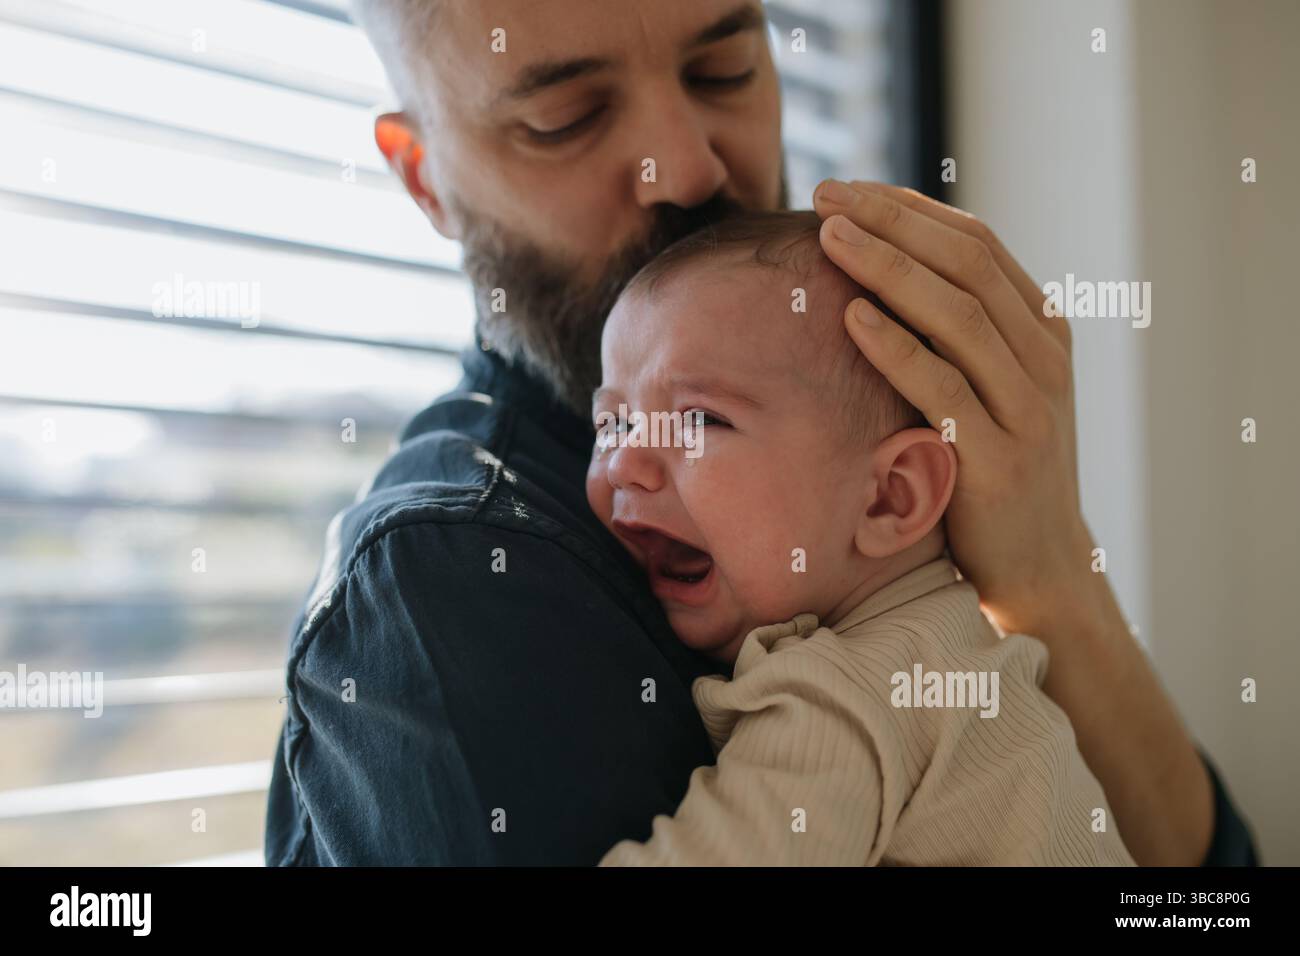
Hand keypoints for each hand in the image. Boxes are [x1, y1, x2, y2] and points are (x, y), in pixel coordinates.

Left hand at [813, 179, 1092, 636]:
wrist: (1038, 564)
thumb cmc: (992, 467)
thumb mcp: (989, 387)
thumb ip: (957, 332)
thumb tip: (882, 264)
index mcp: (1042, 329)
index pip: (976, 242)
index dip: (910, 209)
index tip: (848, 189)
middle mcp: (1043, 357)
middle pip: (966, 262)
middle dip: (891, 221)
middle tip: (826, 195)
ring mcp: (1029, 405)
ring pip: (958, 314)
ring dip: (888, 267)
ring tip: (829, 237)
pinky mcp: (1001, 457)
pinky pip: (943, 387)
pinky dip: (896, 346)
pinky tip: (851, 317)